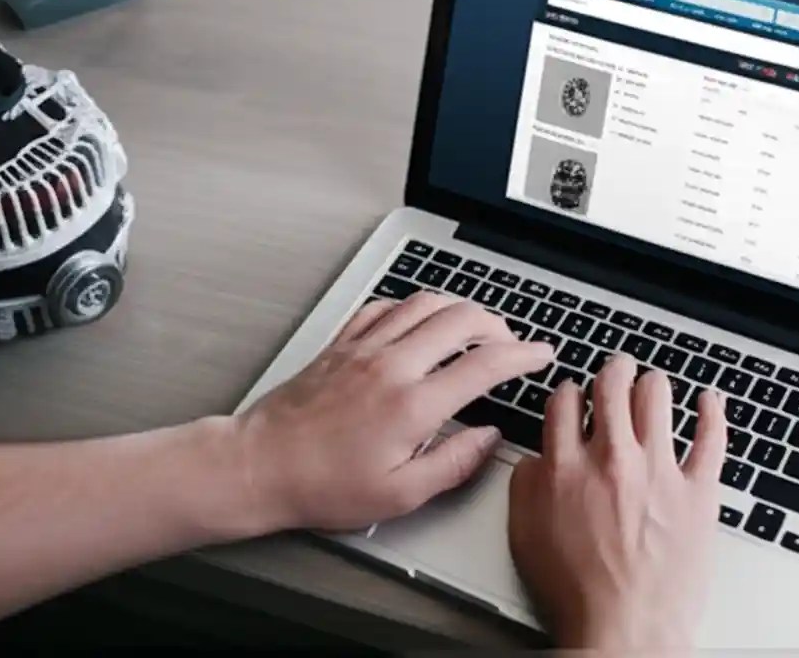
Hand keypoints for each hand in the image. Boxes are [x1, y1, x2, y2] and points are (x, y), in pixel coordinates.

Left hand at [230, 293, 553, 532]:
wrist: (260, 466)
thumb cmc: (321, 485)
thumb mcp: (399, 495)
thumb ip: (453, 463)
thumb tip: (486, 440)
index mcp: (413, 405)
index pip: (485, 364)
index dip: (523, 355)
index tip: (539, 355)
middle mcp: (391, 366)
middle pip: (461, 319)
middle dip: (498, 326)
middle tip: (510, 343)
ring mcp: (363, 349)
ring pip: (424, 303)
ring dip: (459, 309)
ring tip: (473, 327)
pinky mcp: (340, 345)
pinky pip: (385, 307)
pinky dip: (413, 307)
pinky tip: (418, 321)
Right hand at [508, 355, 727, 650]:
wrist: (624, 628)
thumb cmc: (577, 592)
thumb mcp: (525, 535)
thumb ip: (525, 486)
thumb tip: (534, 460)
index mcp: (566, 467)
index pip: (564, 402)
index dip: (568, 392)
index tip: (573, 394)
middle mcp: (612, 459)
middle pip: (612, 387)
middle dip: (613, 371)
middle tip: (617, 369)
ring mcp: (659, 472)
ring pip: (657, 399)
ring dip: (652, 384)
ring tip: (652, 384)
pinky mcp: (698, 492)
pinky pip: (712, 439)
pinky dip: (712, 412)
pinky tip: (709, 401)